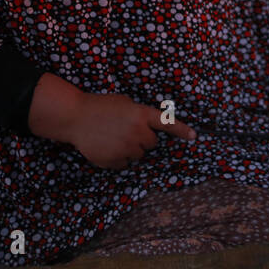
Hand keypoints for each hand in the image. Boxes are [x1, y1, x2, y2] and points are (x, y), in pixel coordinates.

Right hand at [65, 91, 195, 169]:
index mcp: (141, 115)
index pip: (167, 123)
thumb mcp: (125, 103)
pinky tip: (106, 146)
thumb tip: (148, 128)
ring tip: (113, 137)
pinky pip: (124, 164)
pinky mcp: (113, 160)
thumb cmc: (101, 106)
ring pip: (137, 155)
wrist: (75, 116)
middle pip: (151, 144)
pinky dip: (117, 158)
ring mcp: (125, 148)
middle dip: (142, 139)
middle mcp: (137, 132)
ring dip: (130, 149)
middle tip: (125, 130)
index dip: (181, 130)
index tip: (193, 136)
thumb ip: (140, 115)